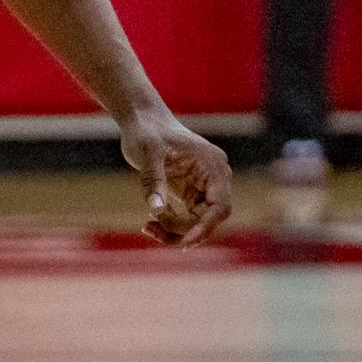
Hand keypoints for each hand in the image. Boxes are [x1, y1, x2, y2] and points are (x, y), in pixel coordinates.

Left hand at [121, 111, 232, 247]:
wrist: (141, 119)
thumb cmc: (146, 130)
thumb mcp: (147, 152)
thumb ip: (153, 179)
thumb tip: (156, 209)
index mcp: (213, 165)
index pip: (220, 206)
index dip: (205, 227)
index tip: (185, 243)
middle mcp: (213, 177)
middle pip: (209, 218)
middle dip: (183, 230)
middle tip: (151, 229)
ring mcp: (202, 186)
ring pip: (197, 222)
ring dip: (174, 230)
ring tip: (147, 226)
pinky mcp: (190, 192)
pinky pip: (186, 217)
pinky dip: (170, 223)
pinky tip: (149, 222)